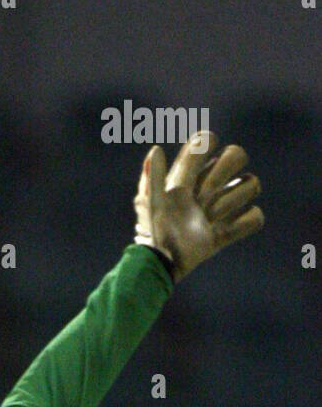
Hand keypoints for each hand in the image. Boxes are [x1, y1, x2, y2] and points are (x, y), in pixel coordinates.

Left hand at [133, 131, 263, 282]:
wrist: (163, 265)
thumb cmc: (153, 231)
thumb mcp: (150, 204)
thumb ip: (153, 177)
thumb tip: (156, 149)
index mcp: (188, 174)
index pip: (207, 141)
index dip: (206, 146)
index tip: (193, 167)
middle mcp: (208, 185)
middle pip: (237, 154)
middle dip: (221, 174)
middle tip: (202, 198)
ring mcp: (221, 207)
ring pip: (250, 183)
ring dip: (231, 201)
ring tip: (209, 218)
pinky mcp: (228, 231)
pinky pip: (255, 217)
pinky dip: (245, 223)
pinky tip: (221, 232)